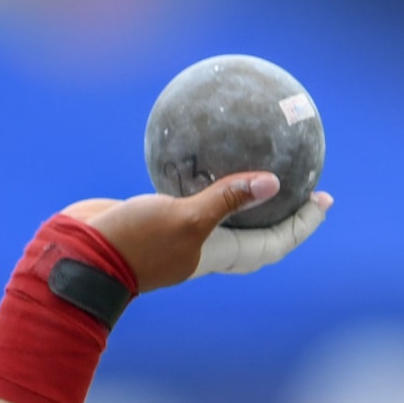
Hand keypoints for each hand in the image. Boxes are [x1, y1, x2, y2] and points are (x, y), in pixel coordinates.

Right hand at [63, 174, 331, 291]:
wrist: (80, 254)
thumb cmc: (135, 242)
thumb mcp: (185, 218)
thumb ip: (227, 200)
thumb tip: (272, 182)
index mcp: (220, 254)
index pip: (275, 243)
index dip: (302, 224)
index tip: (323, 200)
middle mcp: (207, 247)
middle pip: (258, 232)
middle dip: (285, 212)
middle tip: (305, 184)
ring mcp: (182, 233)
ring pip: (225, 214)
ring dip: (246, 196)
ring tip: (261, 166)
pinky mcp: (157, 217)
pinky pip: (191, 194)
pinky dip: (204, 177)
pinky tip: (201, 148)